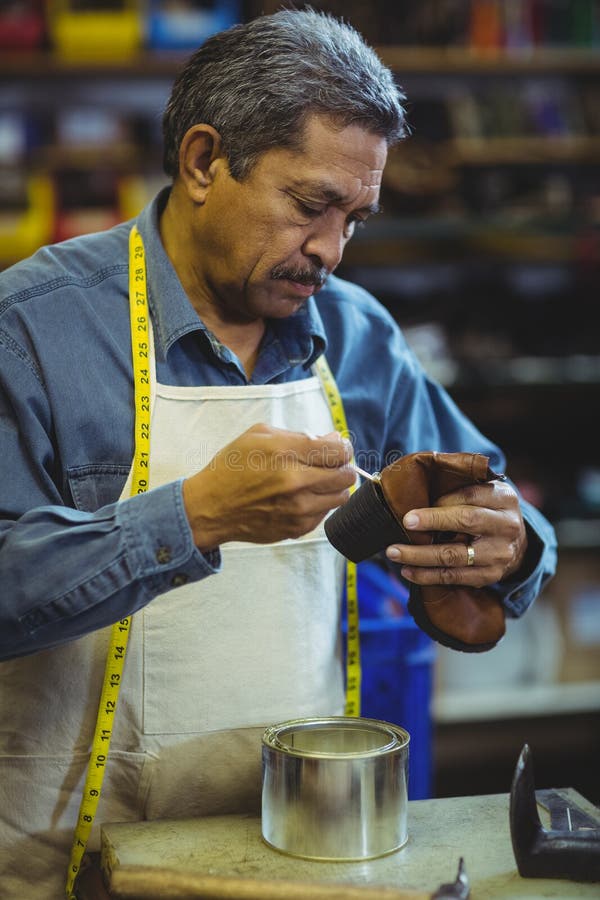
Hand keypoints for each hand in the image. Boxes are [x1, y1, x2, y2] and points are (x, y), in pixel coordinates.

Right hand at [182, 423, 354, 550]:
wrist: (211, 507)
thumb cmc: (232, 467)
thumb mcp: (258, 436)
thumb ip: (299, 435)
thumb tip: (333, 439)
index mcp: (286, 452)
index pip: (338, 451)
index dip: (342, 447)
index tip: (336, 448)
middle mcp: (296, 481)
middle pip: (345, 475)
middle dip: (341, 467)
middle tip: (328, 465)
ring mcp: (298, 508)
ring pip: (340, 496)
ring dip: (332, 488)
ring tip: (314, 482)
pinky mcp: (297, 528)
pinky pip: (325, 514)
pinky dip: (319, 505)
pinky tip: (300, 498)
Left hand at [385, 478, 527, 587]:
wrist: (516, 544)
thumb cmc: (488, 512)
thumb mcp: (485, 493)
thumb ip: (460, 488)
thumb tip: (417, 489)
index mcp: (504, 498)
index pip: (471, 495)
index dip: (442, 501)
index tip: (417, 505)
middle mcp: (506, 525)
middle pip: (466, 521)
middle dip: (432, 521)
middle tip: (405, 522)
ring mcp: (499, 553)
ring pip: (455, 555)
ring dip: (420, 555)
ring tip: (394, 552)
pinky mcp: (491, 575)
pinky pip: (454, 577)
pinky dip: (428, 576)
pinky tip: (408, 571)